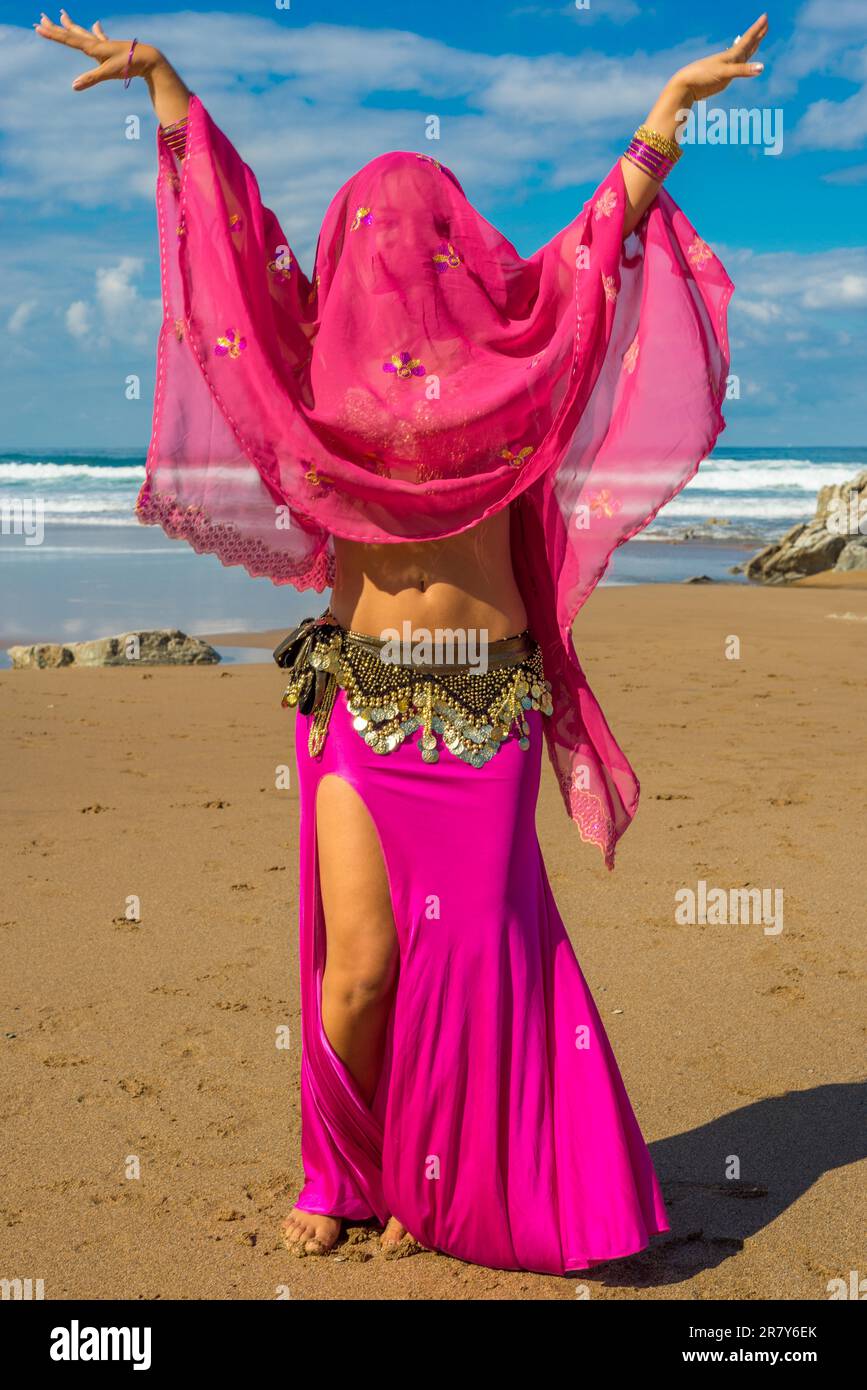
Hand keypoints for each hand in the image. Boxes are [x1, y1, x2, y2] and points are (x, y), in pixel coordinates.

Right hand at [34, 9, 161, 89]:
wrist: (148, 59)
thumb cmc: (128, 65)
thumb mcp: (108, 73)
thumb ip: (90, 79)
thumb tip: (73, 86)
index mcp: (92, 47)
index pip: (68, 39)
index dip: (53, 34)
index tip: (39, 28)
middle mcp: (96, 42)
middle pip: (72, 33)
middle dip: (56, 26)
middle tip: (42, 18)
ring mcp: (104, 43)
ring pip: (83, 32)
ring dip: (71, 25)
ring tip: (62, 14)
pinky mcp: (112, 47)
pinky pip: (101, 36)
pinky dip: (97, 30)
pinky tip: (97, 24)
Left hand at [673, 13, 768, 102]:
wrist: (687, 85)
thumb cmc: (703, 76)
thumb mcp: (725, 73)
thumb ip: (743, 70)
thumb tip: (761, 68)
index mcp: (732, 55)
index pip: (748, 39)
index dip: (757, 28)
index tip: (765, 16)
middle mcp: (731, 58)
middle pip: (748, 43)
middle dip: (758, 34)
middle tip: (766, 23)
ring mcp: (728, 67)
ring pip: (744, 53)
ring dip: (753, 45)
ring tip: (759, 38)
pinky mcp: (724, 76)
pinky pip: (739, 67)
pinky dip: (745, 62)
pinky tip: (745, 61)